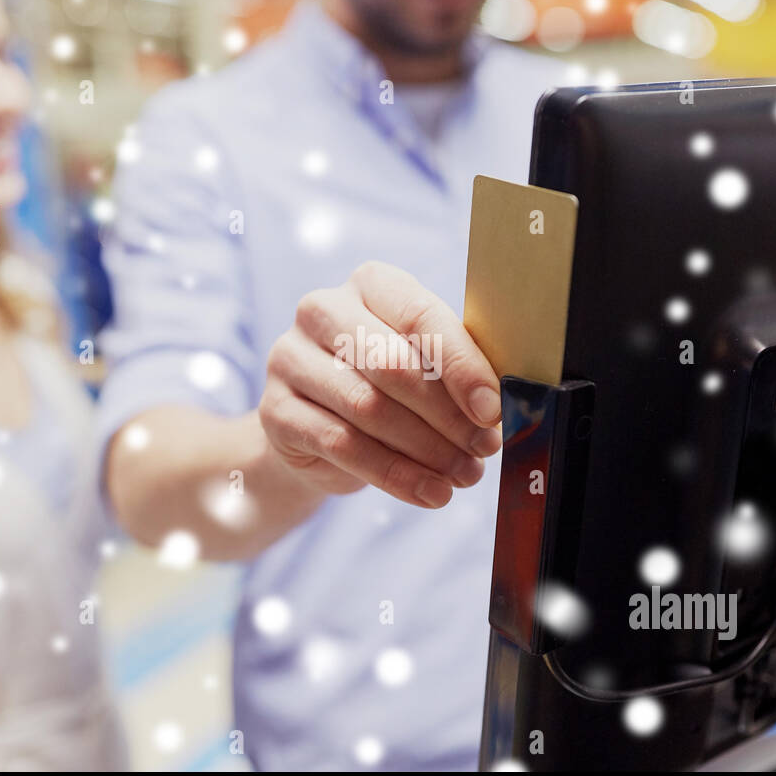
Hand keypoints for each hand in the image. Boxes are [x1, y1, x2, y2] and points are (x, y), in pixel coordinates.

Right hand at [259, 261, 504, 508]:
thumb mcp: (423, 364)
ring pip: (368, 408)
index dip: (461, 366)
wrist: (316, 428)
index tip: (492, 411)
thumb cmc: (386, 385)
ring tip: (464, 475)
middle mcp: (321, 310)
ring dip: (427, 450)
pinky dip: (395, 475)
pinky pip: (343, 446)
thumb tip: (500, 408)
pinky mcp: (275, 410)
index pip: (420, 315)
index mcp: (370, 283)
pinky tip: (430, 493)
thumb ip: (456, 370)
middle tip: (484, 449)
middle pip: (392, 364)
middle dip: (448, 414)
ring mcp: (289, 359)